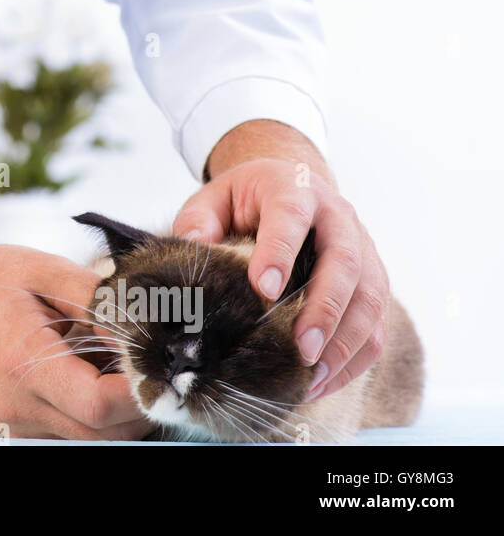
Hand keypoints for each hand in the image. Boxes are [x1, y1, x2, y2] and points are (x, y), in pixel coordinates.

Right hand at [0, 231, 151, 438]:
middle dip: (137, 404)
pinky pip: (68, 433)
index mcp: (22, 363)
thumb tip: (142, 322)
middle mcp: (16, 405)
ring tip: (114, 363)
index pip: (99, 405)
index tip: (153, 360)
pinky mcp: (14, 425)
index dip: (139, 390)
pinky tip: (89, 374)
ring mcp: (14, 421)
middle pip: (102, 435)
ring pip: (89, 439)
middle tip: (147, 361)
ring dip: (115, 411)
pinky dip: (90, 412)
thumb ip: (96, 298)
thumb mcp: (41, 270)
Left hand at [172, 120, 388, 401]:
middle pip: (344, 263)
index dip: (280, 252)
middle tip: (300, 349)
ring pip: (370, 299)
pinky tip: (322, 382)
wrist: (289, 186)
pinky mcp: (373, 280)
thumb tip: (192, 250)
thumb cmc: (247, 199)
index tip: (264, 290)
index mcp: (294, 188)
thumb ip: (197, 221)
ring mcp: (364, 249)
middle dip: (325, 310)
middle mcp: (338, 217)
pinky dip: (353, 358)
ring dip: (344, 343)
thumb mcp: (214, 198)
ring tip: (311, 377)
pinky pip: (376, 325)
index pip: (291, 215)